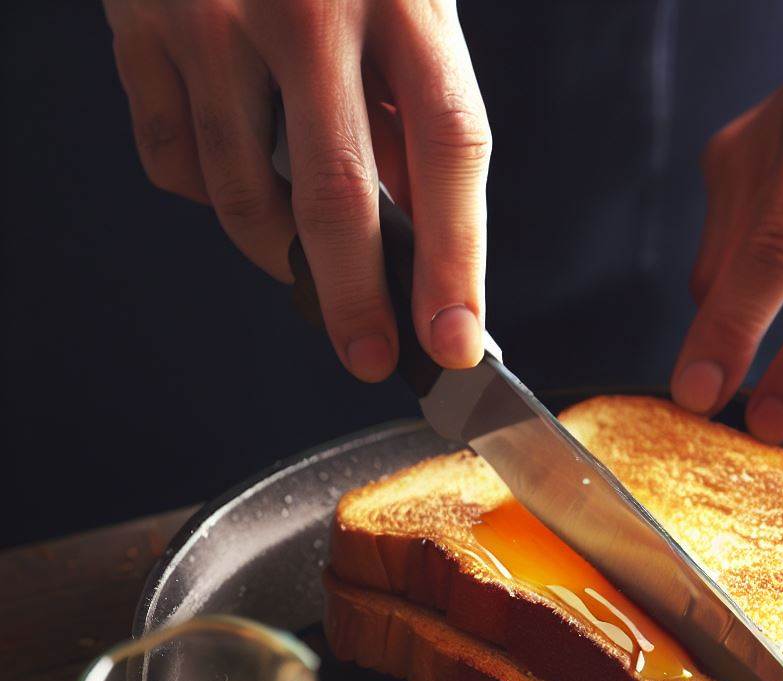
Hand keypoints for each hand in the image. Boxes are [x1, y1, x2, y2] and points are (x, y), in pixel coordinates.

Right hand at [103, 0, 490, 380]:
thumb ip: (409, 106)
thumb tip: (415, 237)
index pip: (446, 149)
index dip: (456, 259)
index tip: (457, 340)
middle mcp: (305, 1)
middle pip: (338, 195)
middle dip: (355, 302)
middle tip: (370, 359)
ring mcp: (212, 13)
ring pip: (244, 194)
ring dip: (281, 257)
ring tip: (307, 268)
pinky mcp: (141, 25)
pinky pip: (174, 162)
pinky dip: (211, 202)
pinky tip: (240, 188)